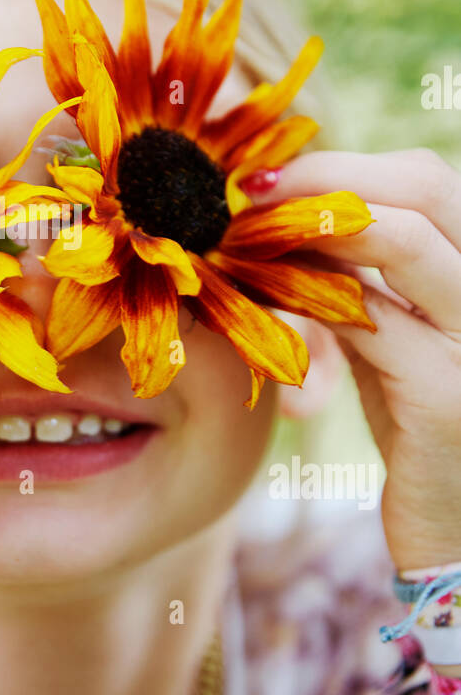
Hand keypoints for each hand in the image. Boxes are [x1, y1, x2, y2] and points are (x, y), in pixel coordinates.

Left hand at [245, 148, 460, 570]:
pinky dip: (310, 299)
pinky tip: (267, 301)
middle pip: (426, 187)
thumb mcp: (393, 332)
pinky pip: (370, 320)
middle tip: (255, 192)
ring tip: (254, 237)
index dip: (347, 166)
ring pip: (404, 240)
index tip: (272, 176)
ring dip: (313, 228)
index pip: (429, 178)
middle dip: (328, 178)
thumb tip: (286, 208)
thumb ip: (360, 276)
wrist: (457, 529)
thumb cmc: (418, 424)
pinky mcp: (449, 395)